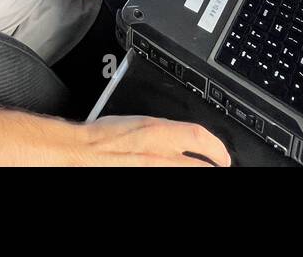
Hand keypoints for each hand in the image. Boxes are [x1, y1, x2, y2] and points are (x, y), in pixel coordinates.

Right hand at [81, 115, 231, 166]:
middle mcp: (160, 155)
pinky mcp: (146, 177)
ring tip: (203, 172)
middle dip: (214, 167)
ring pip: (187, 172)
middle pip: (201, 166)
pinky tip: (174, 174)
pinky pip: (171, 178)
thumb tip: (175, 138)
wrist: (80, 153)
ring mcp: (154, 170)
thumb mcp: (136, 123)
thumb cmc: (101, 138)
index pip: (200, 137)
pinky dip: (176, 176)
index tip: (222, 156)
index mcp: (158, 132)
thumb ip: (159, 131)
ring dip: (198, 173)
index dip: (217, 148)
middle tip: (219, 167)